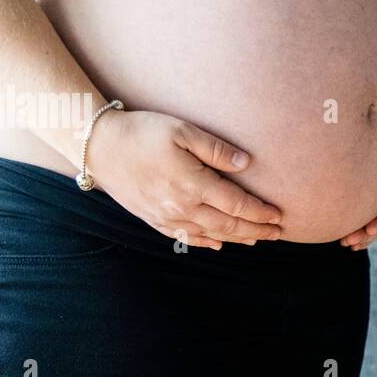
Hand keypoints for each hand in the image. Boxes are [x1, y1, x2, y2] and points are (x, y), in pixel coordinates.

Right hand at [85, 109, 282, 249]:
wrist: (97, 146)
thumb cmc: (141, 132)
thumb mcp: (181, 131)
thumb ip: (215, 149)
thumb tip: (246, 164)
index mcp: (193, 184)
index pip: (237, 205)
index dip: (260, 212)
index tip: (279, 216)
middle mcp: (182, 207)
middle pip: (228, 225)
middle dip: (256, 230)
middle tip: (278, 233)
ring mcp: (166, 216)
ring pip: (210, 235)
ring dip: (236, 239)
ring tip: (256, 239)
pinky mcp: (153, 219)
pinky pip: (185, 238)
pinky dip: (206, 243)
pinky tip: (218, 245)